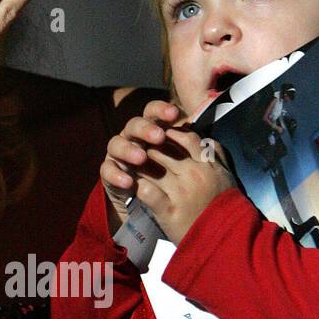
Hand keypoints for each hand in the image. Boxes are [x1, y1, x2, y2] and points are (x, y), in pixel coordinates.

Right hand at [100, 100, 182, 227]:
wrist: (151, 208)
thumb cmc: (170, 181)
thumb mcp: (182, 165)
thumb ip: (190, 148)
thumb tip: (211, 138)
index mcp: (150, 129)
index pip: (153, 112)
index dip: (161, 110)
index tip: (175, 113)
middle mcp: (133, 138)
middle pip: (134, 125)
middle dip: (146, 129)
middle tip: (159, 137)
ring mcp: (118, 155)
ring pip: (116, 144)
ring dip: (128, 150)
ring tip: (141, 159)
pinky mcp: (109, 173)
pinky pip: (107, 170)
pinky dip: (116, 175)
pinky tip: (128, 182)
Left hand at [133, 127, 236, 243]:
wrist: (224, 241)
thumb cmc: (225, 209)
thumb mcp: (227, 177)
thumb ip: (218, 155)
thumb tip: (207, 139)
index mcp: (208, 165)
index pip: (186, 137)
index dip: (169, 134)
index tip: (159, 136)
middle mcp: (194, 174)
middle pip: (162, 148)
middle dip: (148, 147)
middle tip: (137, 150)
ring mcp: (180, 192)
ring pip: (149, 166)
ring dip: (137, 165)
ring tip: (131, 166)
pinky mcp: (168, 211)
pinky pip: (146, 191)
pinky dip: (137, 186)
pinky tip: (133, 187)